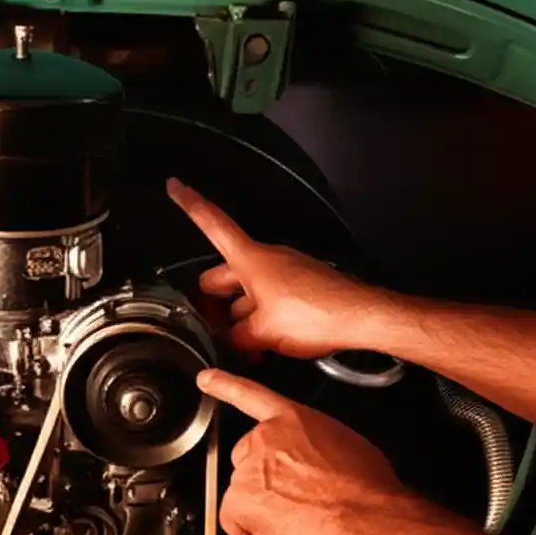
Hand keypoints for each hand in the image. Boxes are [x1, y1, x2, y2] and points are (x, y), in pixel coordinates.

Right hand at [167, 177, 400, 357]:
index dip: (190, 203)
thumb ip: (238, 337)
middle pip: (224, 274)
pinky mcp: (300, 287)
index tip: (175, 185)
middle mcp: (267, 260)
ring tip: (245, 349)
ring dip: (241, 317)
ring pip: (247, 293)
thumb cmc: (316, 314)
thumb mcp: (263, 333)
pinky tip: (265, 347)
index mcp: (251, 260)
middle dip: (214, 300)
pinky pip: (269, 300)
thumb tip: (233, 340)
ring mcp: (285, 272)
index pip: (212, 223)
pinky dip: (261, 320)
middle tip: (212, 328)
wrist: (360, 318)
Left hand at [200, 368, 405, 534]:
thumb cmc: (368, 490)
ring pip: (244, 495)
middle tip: (296, 501)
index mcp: (293, 421)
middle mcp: (265, 439)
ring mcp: (248, 469)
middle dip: (263, 481)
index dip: (226, 385)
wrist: (366, 521)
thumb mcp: (349, 447)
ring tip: (302, 521)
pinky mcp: (238, 500)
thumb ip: (317, 446)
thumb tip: (316, 463)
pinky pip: (236, 524)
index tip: (206, 379)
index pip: (252, 395)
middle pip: (247, 459)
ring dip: (264, 511)